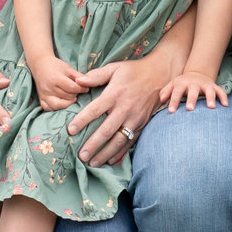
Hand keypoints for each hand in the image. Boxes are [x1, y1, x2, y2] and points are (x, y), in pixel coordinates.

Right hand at [26, 51, 82, 111]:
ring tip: (72, 98)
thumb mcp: (68, 68)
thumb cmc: (56, 66)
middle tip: (78, 92)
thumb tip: (89, 84)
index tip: (86, 88)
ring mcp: (44, 95)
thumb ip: (78, 76)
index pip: (72, 88)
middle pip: (67, 96)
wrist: (40, 65)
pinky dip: (57, 108)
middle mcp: (48, 88)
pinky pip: (48, 108)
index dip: (81, 89)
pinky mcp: (40, 99)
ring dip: (68, 103)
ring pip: (58, 105)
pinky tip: (63, 103)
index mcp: (56, 78)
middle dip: (75, 95)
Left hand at [65, 43, 178, 164]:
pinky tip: (110, 161)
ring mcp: (135, 118)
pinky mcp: (142, 124)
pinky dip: (121, 153)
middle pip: (107, 130)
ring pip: (119, 140)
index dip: (82, 120)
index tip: (70, 130)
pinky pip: (130, 141)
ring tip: (93, 163)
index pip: (95, 109)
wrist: (160, 74)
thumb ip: (96, 75)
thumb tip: (78, 80)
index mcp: (115, 93)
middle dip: (93, 144)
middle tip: (81, 156)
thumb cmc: (134, 71)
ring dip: (105, 153)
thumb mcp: (115, 68)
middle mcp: (125, 108)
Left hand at [160, 71, 228, 110]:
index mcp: (182, 83)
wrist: (197, 74)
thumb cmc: (182, 84)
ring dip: (210, 98)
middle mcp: (195, 84)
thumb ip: (166, 92)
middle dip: (192, 99)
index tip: (171, 111)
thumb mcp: (173, 85)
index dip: (173, 101)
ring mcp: (206, 85)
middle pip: (193, 91)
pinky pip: (221, 91)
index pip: (177, 92)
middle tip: (190, 109)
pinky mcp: (214, 87)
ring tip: (211, 107)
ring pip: (209, 91)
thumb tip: (161, 99)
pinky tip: (225, 105)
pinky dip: (224, 97)